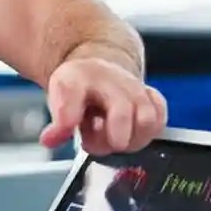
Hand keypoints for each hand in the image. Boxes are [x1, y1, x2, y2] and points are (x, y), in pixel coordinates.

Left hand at [39, 57, 167, 155]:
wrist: (99, 69)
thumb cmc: (80, 87)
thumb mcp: (58, 99)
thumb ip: (56, 124)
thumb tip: (50, 140)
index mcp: (79, 77)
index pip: (73, 93)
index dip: (68, 117)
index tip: (64, 129)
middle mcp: (111, 79)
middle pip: (122, 113)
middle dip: (109, 139)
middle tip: (94, 141)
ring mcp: (136, 88)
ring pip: (147, 121)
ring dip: (131, 140)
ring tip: (114, 138)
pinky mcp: (153, 98)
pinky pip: (160, 120)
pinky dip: (147, 133)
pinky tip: (130, 131)